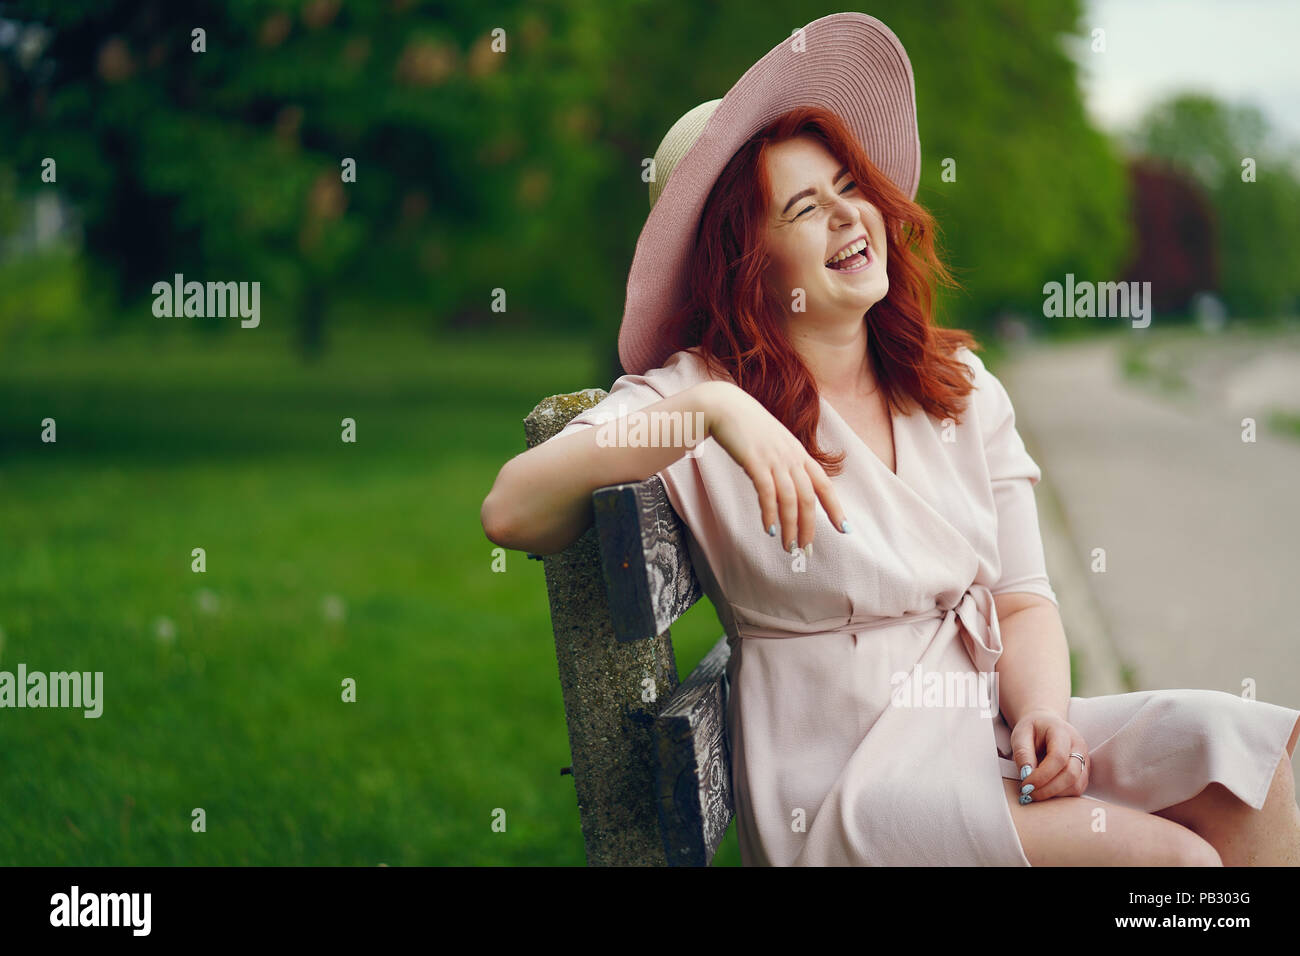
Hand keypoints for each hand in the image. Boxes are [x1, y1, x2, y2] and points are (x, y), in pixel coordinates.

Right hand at [703, 382, 849, 552]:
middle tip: (806, 549)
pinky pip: (767, 493)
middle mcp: (791, 457)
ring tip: (788, 546)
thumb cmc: (749, 427)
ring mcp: (774, 459)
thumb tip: (789, 486)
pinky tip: (770, 529)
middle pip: (808, 498)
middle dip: (809, 527)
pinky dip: (770, 514)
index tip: (844, 529)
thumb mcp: (775, 442)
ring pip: (790, 500)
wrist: (725, 406)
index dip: (835, 508)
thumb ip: (785, 461)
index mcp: (799, 453)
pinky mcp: (755, 462)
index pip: (824, 485)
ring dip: (791, 526)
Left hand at [1010, 709, 1089, 803]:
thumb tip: (1026, 775)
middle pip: (1071, 774)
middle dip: (1048, 789)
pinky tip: (1045, 792)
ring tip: (1034, 793)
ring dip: (1054, 794)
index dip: (1042, 775)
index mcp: (1062, 732)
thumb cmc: (1032, 730)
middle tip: (1028, 794)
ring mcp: (1084, 759)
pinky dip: (1061, 795)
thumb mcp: (1020, 735)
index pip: (1058, 757)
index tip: (1026, 785)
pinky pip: (1077, 789)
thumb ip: (1022, 754)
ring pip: (1076, 785)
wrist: (1045, 725)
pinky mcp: (1084, 772)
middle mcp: (1078, 746)